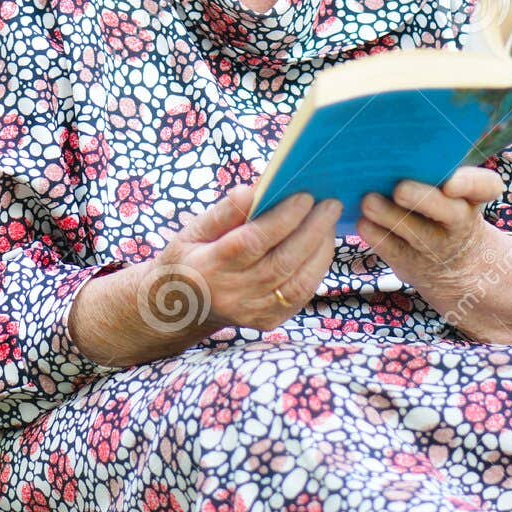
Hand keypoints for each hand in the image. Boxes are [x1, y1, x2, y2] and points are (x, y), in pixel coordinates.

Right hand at [139, 183, 341, 341]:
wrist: (180, 307)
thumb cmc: (189, 258)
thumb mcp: (194, 230)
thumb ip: (225, 211)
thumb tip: (255, 189)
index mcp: (208, 267)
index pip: (251, 242)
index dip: (281, 219)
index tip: (305, 196)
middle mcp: (231, 295)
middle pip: (281, 262)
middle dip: (312, 230)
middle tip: (331, 204)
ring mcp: (251, 313)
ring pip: (298, 283)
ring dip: (321, 250)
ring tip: (330, 222)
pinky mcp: (267, 322)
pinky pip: (300, 296)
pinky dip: (316, 269)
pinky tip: (322, 247)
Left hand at [357, 167, 504, 307]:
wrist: (452, 262)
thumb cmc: (442, 209)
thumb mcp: (451, 192)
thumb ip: (433, 171)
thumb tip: (393, 149)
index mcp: (472, 196)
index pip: (485, 186)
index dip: (470, 184)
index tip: (450, 184)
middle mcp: (459, 221)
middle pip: (448, 211)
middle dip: (423, 199)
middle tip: (399, 189)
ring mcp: (435, 245)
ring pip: (415, 232)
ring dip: (390, 216)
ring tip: (369, 201)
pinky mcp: (411, 262)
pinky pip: (392, 249)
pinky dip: (376, 235)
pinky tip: (363, 222)